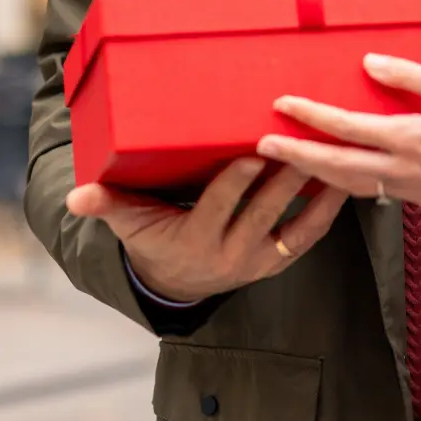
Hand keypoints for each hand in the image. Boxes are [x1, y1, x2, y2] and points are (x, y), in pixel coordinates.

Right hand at [65, 158, 347, 303]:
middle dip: (286, 176)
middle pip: (264, 211)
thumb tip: (75, 197)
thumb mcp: (130, 222)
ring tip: (333, 155)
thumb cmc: (153, 237)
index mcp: (196, 239)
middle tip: (305, 139)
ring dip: (315, 192)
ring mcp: (259, 259)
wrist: (176, 281)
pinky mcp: (279, 260)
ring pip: (294, 224)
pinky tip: (344, 181)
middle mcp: (232, 253)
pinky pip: (309, 236)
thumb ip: (107, 205)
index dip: (236, 183)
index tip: (253, 153)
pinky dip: (327, 210)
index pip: (218, 207)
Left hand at [258, 54, 420, 208]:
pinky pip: (366, 190)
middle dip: (295, 154)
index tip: (283, 105)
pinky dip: (340, 182)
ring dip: (314, 171)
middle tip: (264, 145)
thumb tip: (370, 63)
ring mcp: (406, 188)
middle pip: (333, 166)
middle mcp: (401, 169)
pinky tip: (332, 173)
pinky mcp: (414, 197)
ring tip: (288, 159)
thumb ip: (411, 76)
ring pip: (346, 184)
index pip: (346, 127)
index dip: (310, 116)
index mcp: (410, 139)